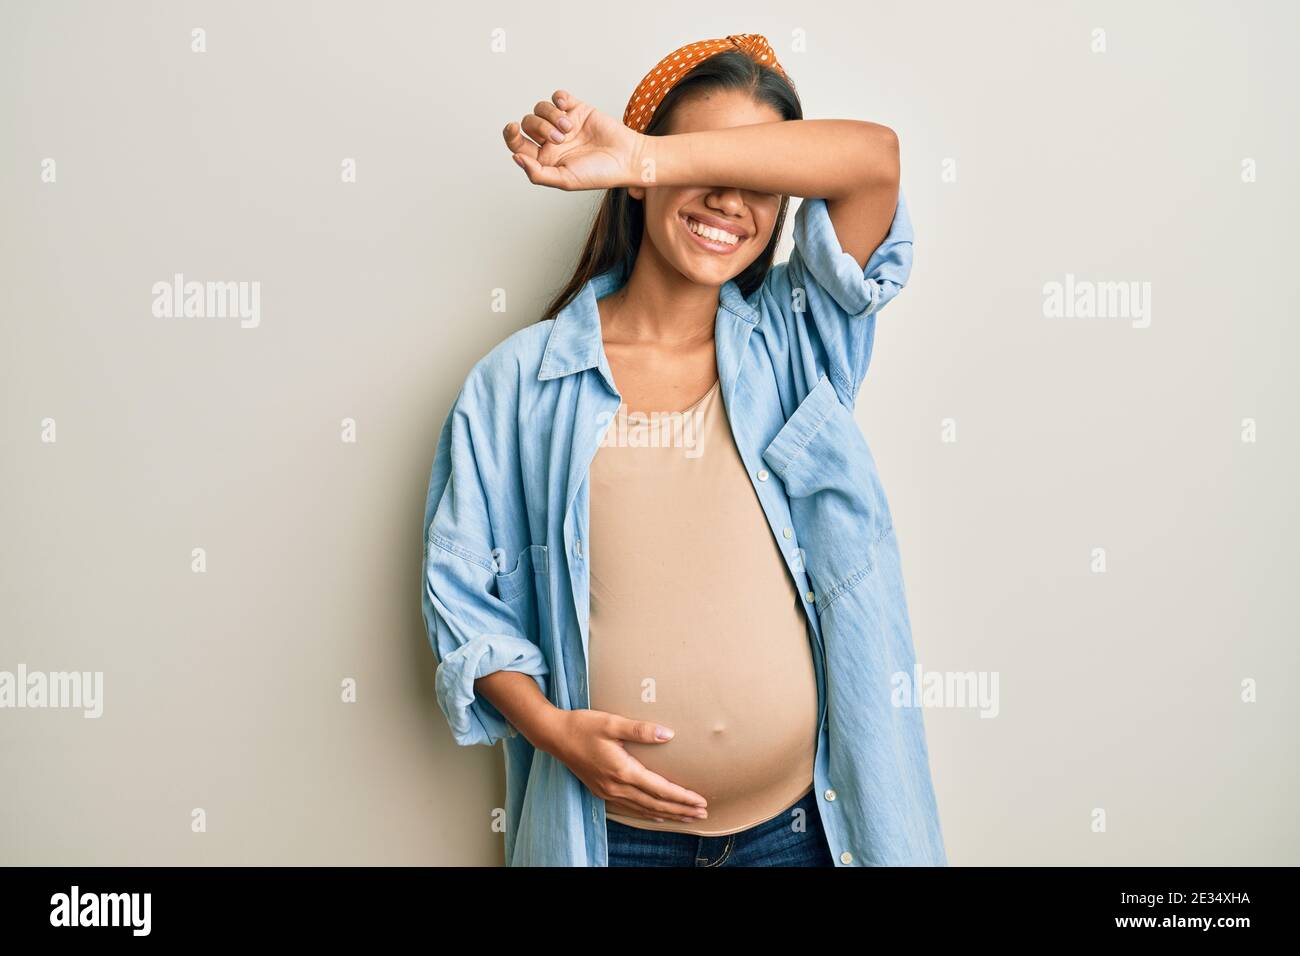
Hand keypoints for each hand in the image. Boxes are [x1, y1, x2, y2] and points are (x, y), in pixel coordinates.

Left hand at [504, 90, 644, 191]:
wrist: (626, 158)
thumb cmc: (599, 174)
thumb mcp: (565, 180)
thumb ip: (538, 173)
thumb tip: (516, 157)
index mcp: (545, 159)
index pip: (518, 144)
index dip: (510, 135)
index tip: (512, 127)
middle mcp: (551, 141)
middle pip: (528, 123)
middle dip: (540, 127)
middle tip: (560, 138)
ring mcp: (563, 123)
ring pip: (541, 108)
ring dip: (551, 115)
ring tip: (570, 127)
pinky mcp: (577, 109)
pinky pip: (558, 96)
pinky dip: (559, 98)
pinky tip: (567, 107)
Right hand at [545, 709, 708, 823]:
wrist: (554, 735)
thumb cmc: (582, 725)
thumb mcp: (612, 722)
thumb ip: (641, 730)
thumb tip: (668, 734)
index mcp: (622, 771)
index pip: (660, 789)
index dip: (682, 797)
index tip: (700, 801)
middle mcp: (616, 786)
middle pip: (655, 804)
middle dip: (681, 810)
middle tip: (702, 814)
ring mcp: (607, 791)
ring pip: (644, 809)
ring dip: (668, 815)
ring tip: (687, 818)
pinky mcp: (601, 790)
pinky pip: (630, 808)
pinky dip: (647, 813)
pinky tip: (657, 815)